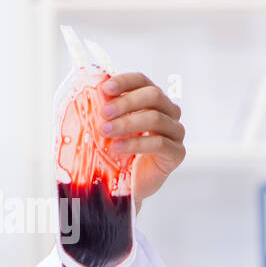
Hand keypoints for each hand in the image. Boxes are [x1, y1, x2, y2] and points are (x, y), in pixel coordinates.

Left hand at [98, 72, 185, 214]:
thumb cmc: (117, 152)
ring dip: (127, 123)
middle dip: (125, 102)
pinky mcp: (176, 153)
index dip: (125, 81)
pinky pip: (159, 143)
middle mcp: (169, 112)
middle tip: (103, 113)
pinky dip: (135, 143)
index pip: (142, 81)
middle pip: (153, 95)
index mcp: (153, 100)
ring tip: (104, 131)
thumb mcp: (109, 127)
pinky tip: (117, 147)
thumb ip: (104, 110)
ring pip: (155, 118)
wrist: (127, 185)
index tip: (105, 89)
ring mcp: (175, 132)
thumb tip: (89, 91)